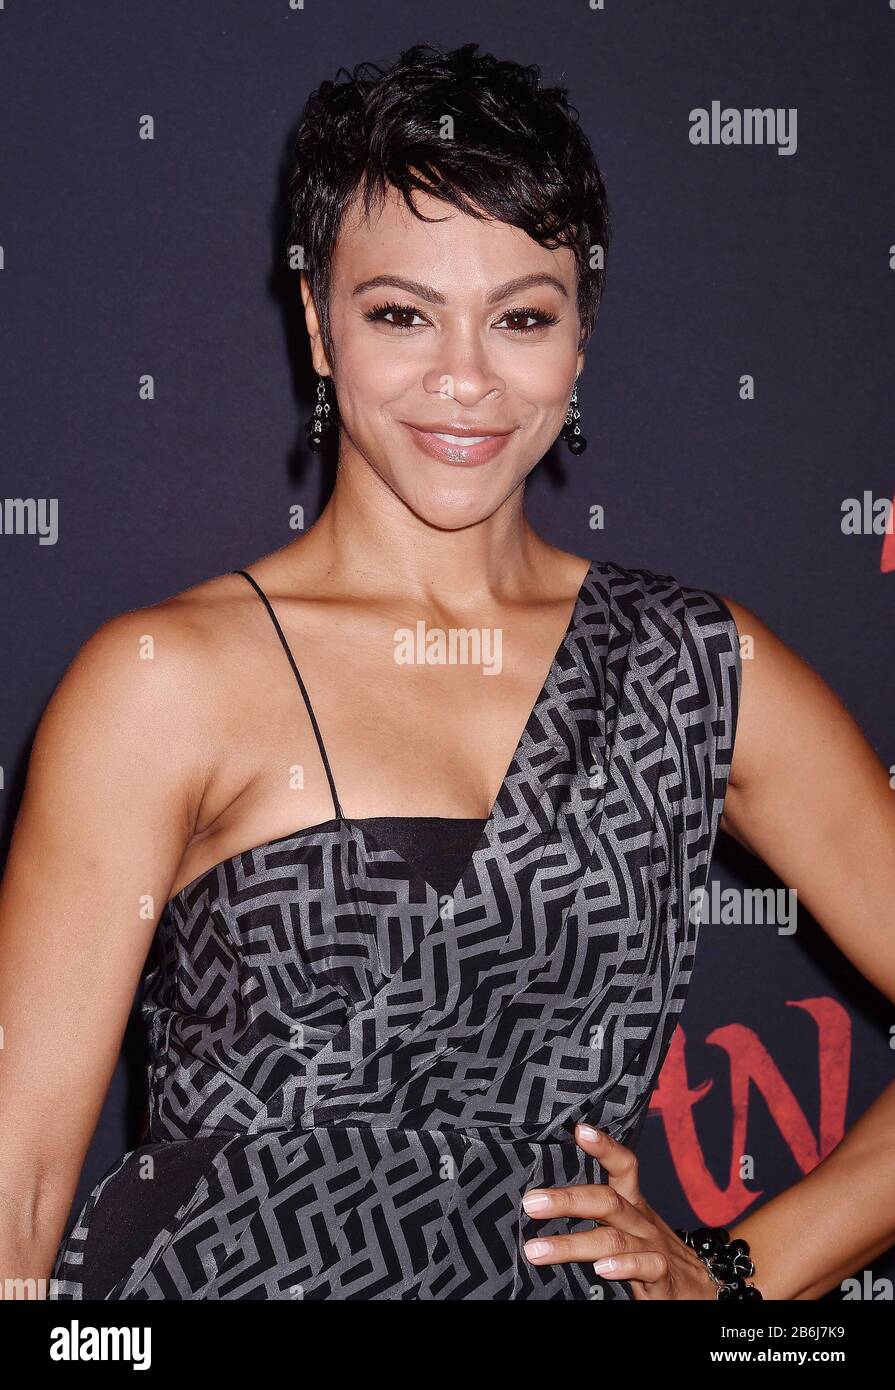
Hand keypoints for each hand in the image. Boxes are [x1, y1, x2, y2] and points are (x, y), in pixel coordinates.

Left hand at [521, 1122, 717, 1299]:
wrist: (705, 1293)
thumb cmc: (653, 1257)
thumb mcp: (628, 1230)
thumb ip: (599, 1216)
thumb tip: (545, 1204)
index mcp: (634, 1206)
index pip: (624, 1167)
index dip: (606, 1147)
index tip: (580, 1130)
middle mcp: (643, 1222)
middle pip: (607, 1201)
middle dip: (567, 1200)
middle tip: (530, 1203)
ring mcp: (656, 1249)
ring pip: (615, 1238)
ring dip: (573, 1244)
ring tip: (538, 1249)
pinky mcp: (666, 1280)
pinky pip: (648, 1266)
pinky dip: (625, 1266)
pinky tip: (601, 1269)